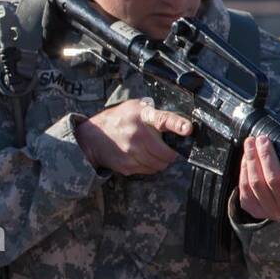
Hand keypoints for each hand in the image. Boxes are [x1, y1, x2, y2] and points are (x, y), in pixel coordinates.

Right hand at [75, 98, 191, 174]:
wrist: (91, 137)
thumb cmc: (117, 119)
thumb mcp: (134, 107)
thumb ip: (154, 112)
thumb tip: (177, 122)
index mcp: (143, 116)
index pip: (164, 120)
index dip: (177, 124)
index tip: (188, 129)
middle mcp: (138, 135)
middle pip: (167, 153)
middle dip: (170, 153)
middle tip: (166, 148)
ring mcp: (132, 153)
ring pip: (159, 165)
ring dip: (160, 160)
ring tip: (150, 151)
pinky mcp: (127, 166)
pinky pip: (148, 171)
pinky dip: (149, 166)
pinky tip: (140, 156)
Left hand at [238, 124, 279, 220]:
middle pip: (272, 184)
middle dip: (266, 159)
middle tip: (263, 140)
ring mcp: (268, 210)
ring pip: (256, 185)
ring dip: (252, 160)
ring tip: (251, 142)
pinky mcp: (252, 208)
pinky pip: (244, 189)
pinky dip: (244, 170)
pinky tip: (246, 157)